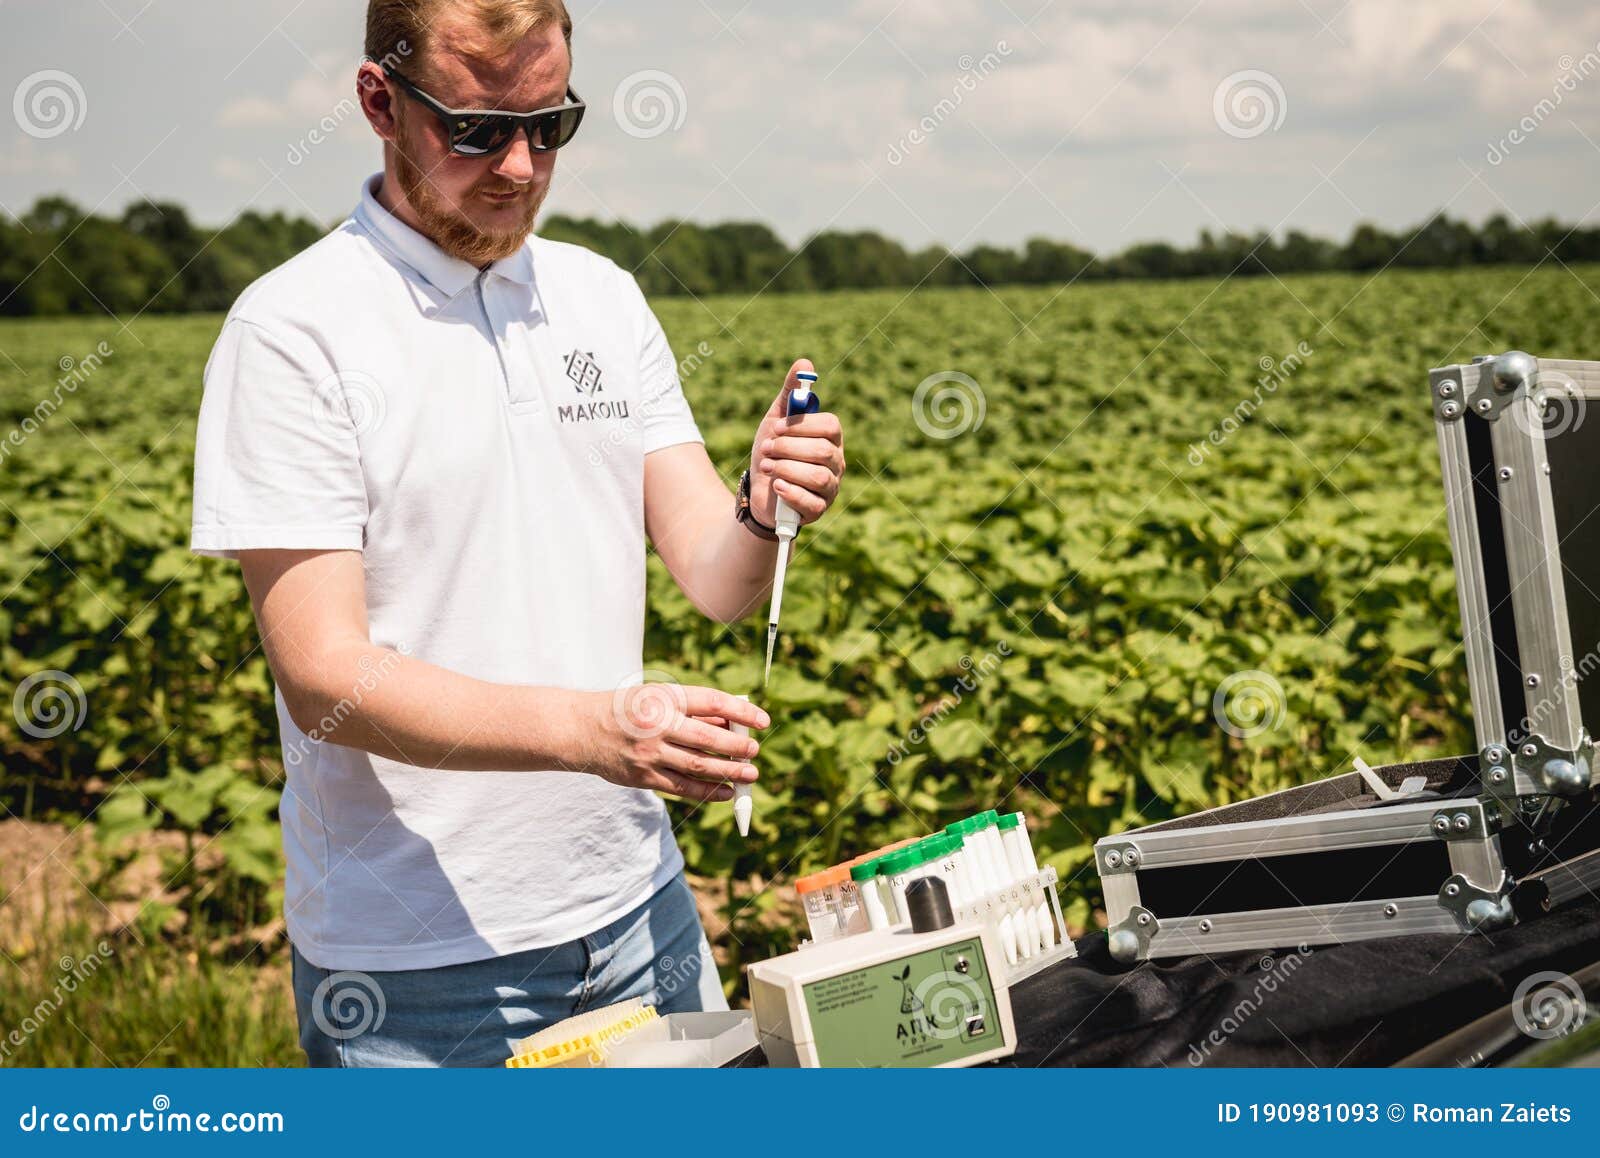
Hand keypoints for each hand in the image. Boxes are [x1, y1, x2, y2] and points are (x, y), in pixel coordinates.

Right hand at [587, 684, 769, 801]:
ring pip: (698, 766)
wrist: (583, 730)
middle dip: (737, 746)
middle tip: (755, 751)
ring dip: (729, 772)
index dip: (741, 711)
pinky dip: (708, 791)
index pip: (712, 702)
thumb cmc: (630, 710)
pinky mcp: (643, 777)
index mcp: (664, 697)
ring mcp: (650, 753)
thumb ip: (694, 710)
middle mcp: (658, 725)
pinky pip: (683, 788)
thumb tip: (734, 724)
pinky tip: (726, 792)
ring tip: (750, 774)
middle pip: (708, 738)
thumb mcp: (659, 697)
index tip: (762, 720)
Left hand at [748, 358, 844, 527]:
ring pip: (818, 476)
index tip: (777, 427)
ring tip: (767, 467)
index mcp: (829, 439)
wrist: (758, 492)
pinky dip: (790, 492)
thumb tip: (804, 363)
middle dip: (788, 448)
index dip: (802, 425)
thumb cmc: (772, 454)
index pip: (831, 426)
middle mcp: (836, 462)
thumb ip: (790, 394)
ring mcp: (830, 488)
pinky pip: (811, 502)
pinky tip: (776, 486)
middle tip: (767, 448)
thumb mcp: (775, 421)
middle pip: (822, 450)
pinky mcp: (819, 510)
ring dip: (786, 469)